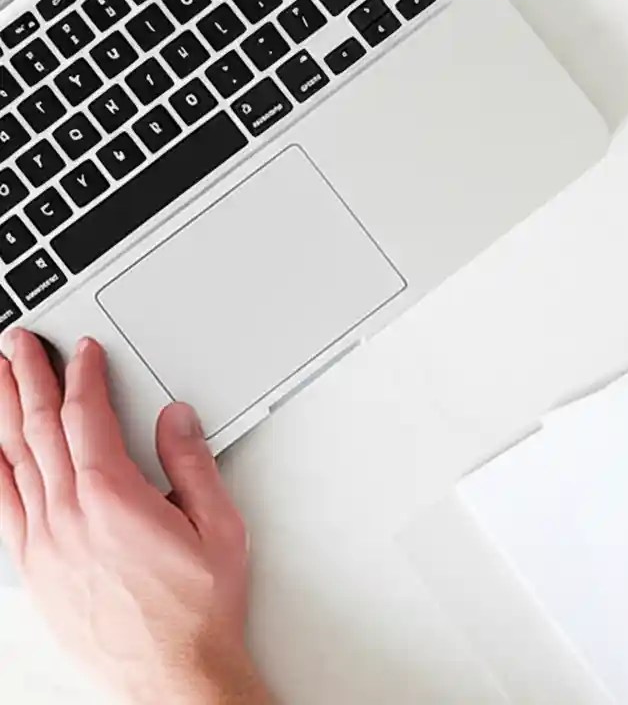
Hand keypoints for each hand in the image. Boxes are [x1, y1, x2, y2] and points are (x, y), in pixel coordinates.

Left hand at [0, 329, 270, 704]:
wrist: (173, 674)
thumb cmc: (198, 608)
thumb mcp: (218, 527)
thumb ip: (193, 465)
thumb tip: (175, 417)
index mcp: (113, 498)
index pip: (87, 418)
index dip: (83, 376)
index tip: (83, 351)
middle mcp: (67, 516)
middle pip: (39, 429)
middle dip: (28, 378)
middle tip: (18, 344)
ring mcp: (43, 543)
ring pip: (11, 461)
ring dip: (4, 412)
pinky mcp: (33, 568)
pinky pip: (2, 505)